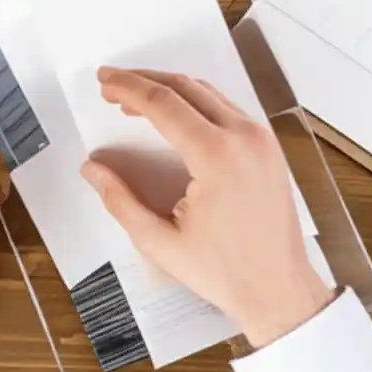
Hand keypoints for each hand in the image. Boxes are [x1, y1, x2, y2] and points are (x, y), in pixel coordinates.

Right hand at [80, 68, 334, 348]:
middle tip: (111, 86)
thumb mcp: (159, 242)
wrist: (279, 290)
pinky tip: (175, 116)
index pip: (163, 104)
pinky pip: (228, 109)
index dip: (127, 87)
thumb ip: (120, 200)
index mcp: (217, 156)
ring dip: (170, 90)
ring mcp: (261, 140)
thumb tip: (92, 169)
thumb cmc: (225, 271)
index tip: (104, 81)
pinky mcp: (269, 148)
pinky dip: (196, 103)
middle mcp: (244, 138)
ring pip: (208, 94)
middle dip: (144, 81)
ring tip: (136, 100)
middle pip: (185, 88)